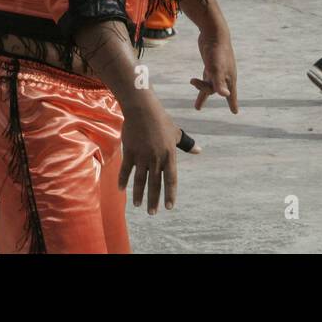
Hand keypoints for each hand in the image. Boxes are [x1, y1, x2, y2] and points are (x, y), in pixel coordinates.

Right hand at [118, 96, 183, 213]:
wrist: (143, 109)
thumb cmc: (161, 120)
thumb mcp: (176, 133)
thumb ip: (186, 144)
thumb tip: (199, 151)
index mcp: (169, 155)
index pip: (171, 179)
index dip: (170, 194)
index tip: (169, 207)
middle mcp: (156, 158)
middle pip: (155, 183)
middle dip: (154, 199)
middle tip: (152, 213)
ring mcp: (142, 155)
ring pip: (140, 179)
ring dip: (139, 194)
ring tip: (138, 205)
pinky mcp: (130, 151)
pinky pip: (126, 169)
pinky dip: (123, 180)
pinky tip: (121, 189)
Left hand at [192, 26, 237, 111]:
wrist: (213, 32)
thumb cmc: (216, 51)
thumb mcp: (216, 68)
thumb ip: (219, 82)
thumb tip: (225, 95)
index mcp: (228, 77)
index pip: (231, 94)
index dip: (232, 103)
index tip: (235, 112)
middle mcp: (224, 74)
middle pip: (215, 90)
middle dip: (205, 97)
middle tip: (197, 107)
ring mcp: (217, 68)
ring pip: (210, 84)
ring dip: (202, 92)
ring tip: (197, 106)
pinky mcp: (210, 63)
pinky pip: (206, 76)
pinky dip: (201, 82)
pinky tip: (196, 81)